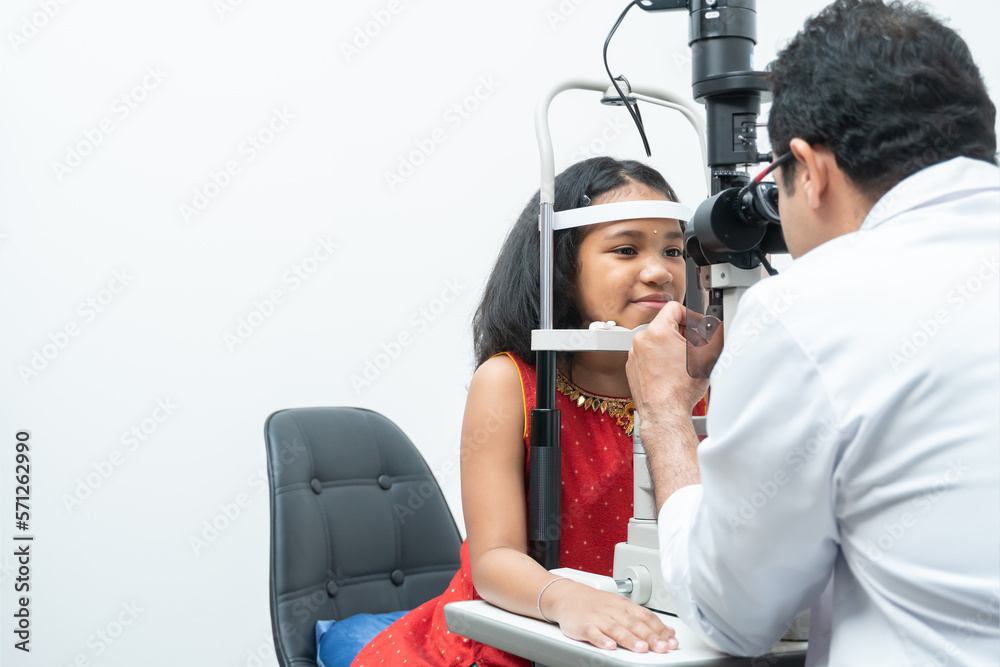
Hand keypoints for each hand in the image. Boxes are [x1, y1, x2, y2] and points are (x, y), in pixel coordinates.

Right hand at [543, 580, 678, 652]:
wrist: (567, 596)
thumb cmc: (597, 604)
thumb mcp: (622, 607)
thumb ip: (644, 620)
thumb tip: (668, 631)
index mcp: (625, 606)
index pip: (646, 617)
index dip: (660, 630)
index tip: (671, 641)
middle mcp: (614, 611)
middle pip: (634, 624)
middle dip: (650, 636)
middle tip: (662, 647)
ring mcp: (598, 618)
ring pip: (616, 629)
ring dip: (630, 639)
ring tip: (641, 649)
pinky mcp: (583, 625)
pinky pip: (593, 633)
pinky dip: (602, 640)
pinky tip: (610, 647)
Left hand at [627, 302, 715, 416]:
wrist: (664, 413)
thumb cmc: (680, 389)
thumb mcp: (706, 357)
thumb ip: (714, 336)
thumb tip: (717, 329)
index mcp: (657, 331)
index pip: (675, 308)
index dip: (691, 316)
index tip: (698, 328)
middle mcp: (641, 340)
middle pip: (666, 325)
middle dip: (683, 334)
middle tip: (695, 348)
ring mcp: (634, 354)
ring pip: (657, 341)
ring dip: (672, 347)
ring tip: (684, 363)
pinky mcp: (632, 367)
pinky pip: (649, 355)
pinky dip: (661, 359)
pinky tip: (672, 372)